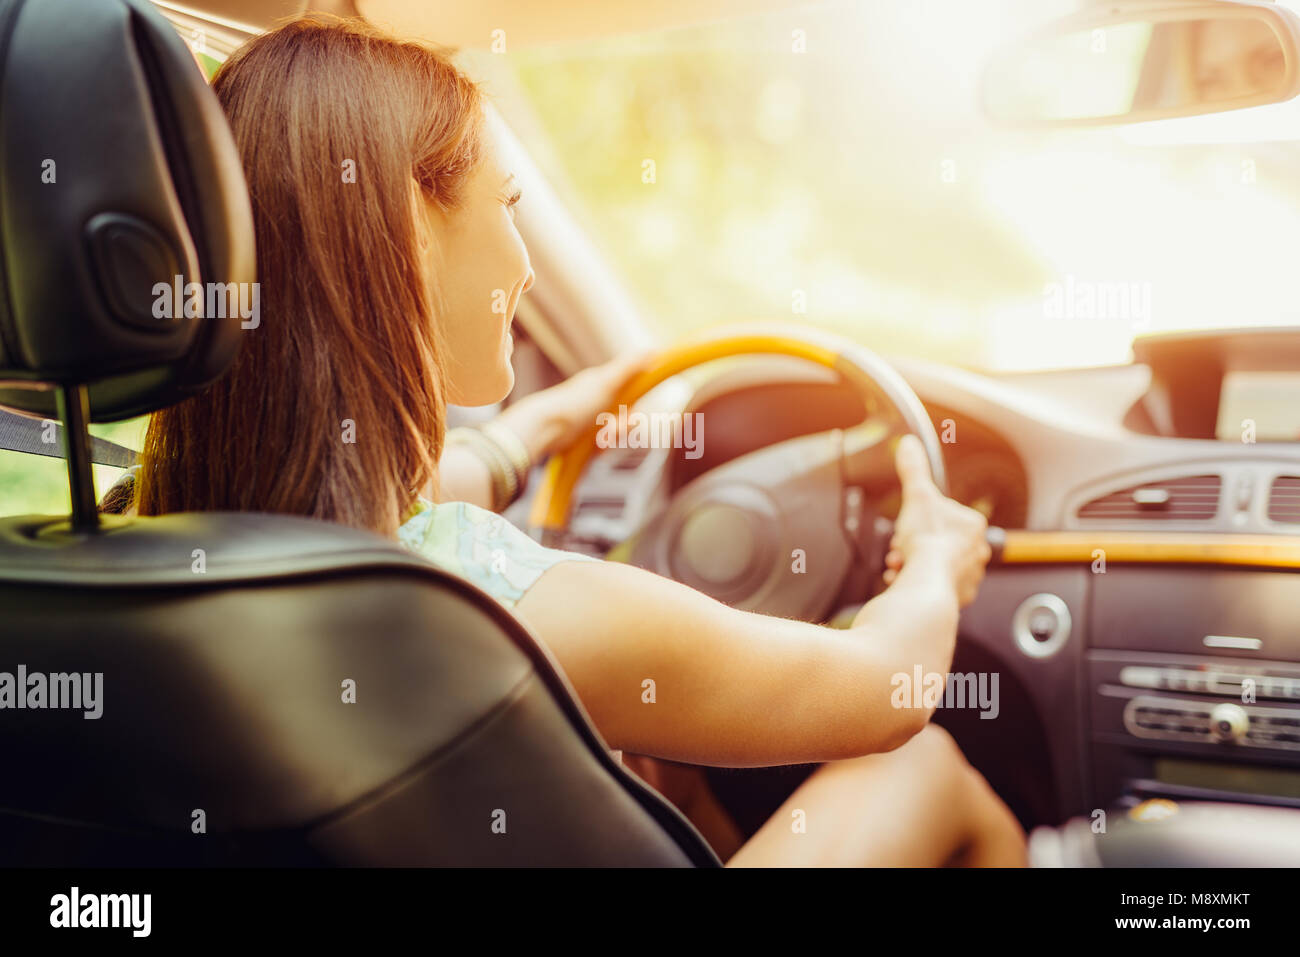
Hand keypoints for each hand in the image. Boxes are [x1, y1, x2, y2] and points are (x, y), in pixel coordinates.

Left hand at [497, 350, 653, 459]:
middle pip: (624, 416)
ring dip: (611, 438)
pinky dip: (601, 447)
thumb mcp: (607, 382)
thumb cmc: (574, 403)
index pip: (632, 394)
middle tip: (611, 432)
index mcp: (603, 383)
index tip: (631, 415)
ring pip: (615, 432)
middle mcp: (597, 399)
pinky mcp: (582, 437)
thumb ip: (631, 367)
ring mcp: (589, 419)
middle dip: (622, 427)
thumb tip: (654, 351)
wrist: (544, 429)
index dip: (634, 407)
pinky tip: (593, 448)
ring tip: (599, 441)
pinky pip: (603, 445)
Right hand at [881, 434, 990, 607]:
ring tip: (901, 565)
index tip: (909, 527)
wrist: (926, 584)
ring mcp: (971, 576)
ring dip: (915, 563)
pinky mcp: (960, 597)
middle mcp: (979, 551)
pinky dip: (920, 583)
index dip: (921, 520)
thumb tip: (908, 445)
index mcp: (974, 526)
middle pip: (939, 540)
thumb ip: (913, 469)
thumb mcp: (916, 496)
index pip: (944, 516)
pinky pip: (937, 586)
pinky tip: (906, 580)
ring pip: (937, 564)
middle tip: (902, 548)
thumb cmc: (926, 542)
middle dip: (915, 545)